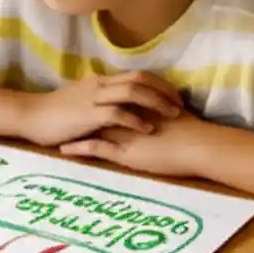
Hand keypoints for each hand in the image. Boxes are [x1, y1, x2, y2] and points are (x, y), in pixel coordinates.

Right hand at [22, 71, 183, 146]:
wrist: (29, 117)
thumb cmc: (53, 113)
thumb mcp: (80, 101)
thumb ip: (100, 100)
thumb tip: (119, 106)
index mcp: (99, 81)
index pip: (137, 75)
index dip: (159, 84)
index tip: (174, 96)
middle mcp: (99, 85)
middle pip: (140, 79)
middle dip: (164, 91)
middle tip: (181, 105)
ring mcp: (93, 99)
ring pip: (132, 92)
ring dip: (156, 102)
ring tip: (172, 115)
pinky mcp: (88, 115)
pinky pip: (117, 113)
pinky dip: (136, 120)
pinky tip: (148, 129)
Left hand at [59, 112, 215, 177]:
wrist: (199, 145)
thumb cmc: (192, 132)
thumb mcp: (172, 114)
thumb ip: (162, 108)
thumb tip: (163, 104)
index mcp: (136, 106)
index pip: (109, 100)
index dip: (93, 100)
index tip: (77, 101)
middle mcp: (125, 117)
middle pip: (95, 110)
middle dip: (76, 111)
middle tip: (58, 113)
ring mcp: (122, 134)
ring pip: (90, 128)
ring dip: (72, 130)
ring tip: (54, 131)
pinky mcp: (123, 152)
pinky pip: (94, 149)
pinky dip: (78, 148)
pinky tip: (64, 150)